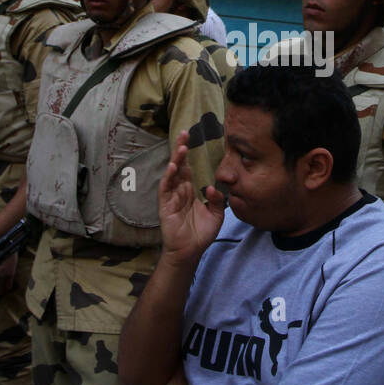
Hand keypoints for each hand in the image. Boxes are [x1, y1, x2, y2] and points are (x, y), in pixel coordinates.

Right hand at [158, 130, 225, 267]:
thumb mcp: (216, 216)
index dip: (193, 154)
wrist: (189, 252)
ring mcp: (172, 196)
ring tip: (183, 146)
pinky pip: (166, 188)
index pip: (192, 167)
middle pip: (181, 164)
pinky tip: (173, 167)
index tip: (196, 138)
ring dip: (177, 159)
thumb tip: (212, 187)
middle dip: (182, 148)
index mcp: (193, 190)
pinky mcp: (165, 204)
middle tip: (184, 132)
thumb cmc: (201, 234)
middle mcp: (182, 189)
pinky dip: (169, 176)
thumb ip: (218, 200)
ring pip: (173, 173)